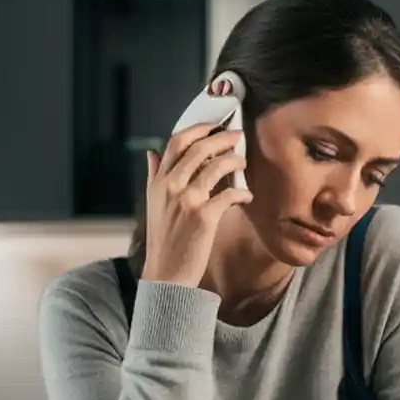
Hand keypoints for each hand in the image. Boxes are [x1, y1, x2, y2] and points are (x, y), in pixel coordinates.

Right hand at [141, 123, 252, 286]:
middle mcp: (170, 186)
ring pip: (215, 167)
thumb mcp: (153, 204)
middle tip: (237, 136)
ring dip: (234, 161)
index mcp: (159, 181)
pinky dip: (242, 192)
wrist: (166, 273)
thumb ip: (154, 175)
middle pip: (198, 148)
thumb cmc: (164, 239)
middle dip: (222, 138)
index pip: (176, 142)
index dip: (199, 129)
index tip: (216, 126)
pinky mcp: (204, 217)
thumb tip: (152, 152)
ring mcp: (187, 200)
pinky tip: (247, 196)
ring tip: (243, 162)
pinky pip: (229, 195)